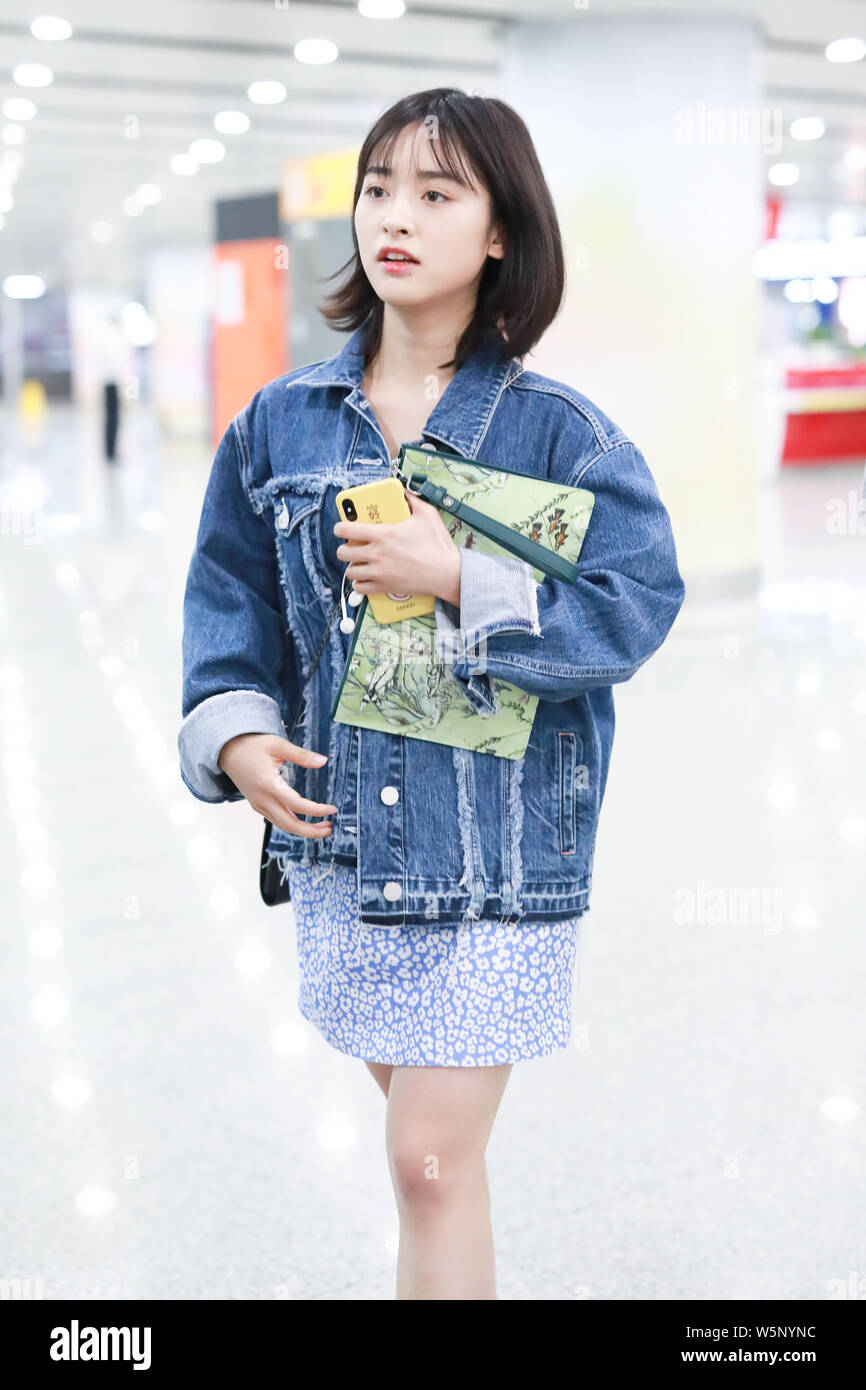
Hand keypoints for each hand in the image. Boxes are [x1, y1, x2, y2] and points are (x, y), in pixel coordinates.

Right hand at [217, 733, 337, 838]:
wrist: (227, 751)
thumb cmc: (251, 746)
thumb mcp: (277, 745)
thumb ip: (301, 755)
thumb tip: (322, 761)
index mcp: (268, 785)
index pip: (297, 805)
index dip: (317, 810)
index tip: (332, 810)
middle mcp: (262, 799)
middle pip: (289, 824)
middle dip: (311, 831)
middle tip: (330, 829)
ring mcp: (258, 804)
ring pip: (282, 825)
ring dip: (302, 831)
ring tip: (322, 828)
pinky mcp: (257, 805)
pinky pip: (276, 820)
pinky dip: (291, 825)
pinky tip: (304, 822)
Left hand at [333, 487, 461, 604]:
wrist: (447, 573)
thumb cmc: (438, 545)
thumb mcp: (427, 514)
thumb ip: (413, 500)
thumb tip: (405, 492)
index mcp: (383, 534)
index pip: (347, 530)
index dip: (339, 528)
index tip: (341, 528)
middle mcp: (376, 554)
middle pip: (343, 553)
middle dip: (345, 549)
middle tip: (352, 547)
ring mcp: (379, 573)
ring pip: (350, 572)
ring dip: (353, 566)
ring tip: (360, 563)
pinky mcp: (385, 587)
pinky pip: (360, 588)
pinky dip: (360, 583)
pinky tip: (366, 578)